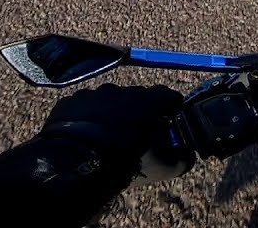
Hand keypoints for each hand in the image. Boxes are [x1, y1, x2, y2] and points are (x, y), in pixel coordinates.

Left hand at [41, 83, 183, 164]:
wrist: (77, 161)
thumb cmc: (125, 161)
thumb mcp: (162, 168)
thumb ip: (180, 160)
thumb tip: (187, 158)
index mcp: (148, 102)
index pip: (167, 96)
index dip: (171, 107)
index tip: (170, 118)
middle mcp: (122, 90)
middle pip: (136, 97)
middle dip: (139, 111)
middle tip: (137, 133)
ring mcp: (94, 94)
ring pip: (107, 101)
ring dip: (110, 114)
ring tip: (107, 137)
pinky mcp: (70, 101)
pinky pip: (83, 107)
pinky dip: (86, 118)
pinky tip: (85, 136)